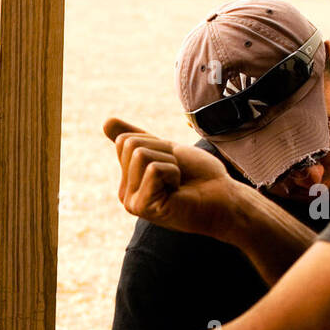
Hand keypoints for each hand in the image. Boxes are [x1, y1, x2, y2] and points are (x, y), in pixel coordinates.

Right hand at [104, 117, 237, 237]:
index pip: (125, 140)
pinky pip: (153, 169)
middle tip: (177, 173)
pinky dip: (173, 172)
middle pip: (130, 145)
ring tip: (178, 182)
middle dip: (162, 151)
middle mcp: (125, 194)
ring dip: (169, 162)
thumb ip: (137, 138)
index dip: (156, 143)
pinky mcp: (143, 207)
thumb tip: (105, 121)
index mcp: (128, 181)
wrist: (223, 198)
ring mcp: (132, 202)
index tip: (172, 164)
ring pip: (140, 155)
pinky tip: (178, 191)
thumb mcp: (165, 150)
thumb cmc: (199, 176)